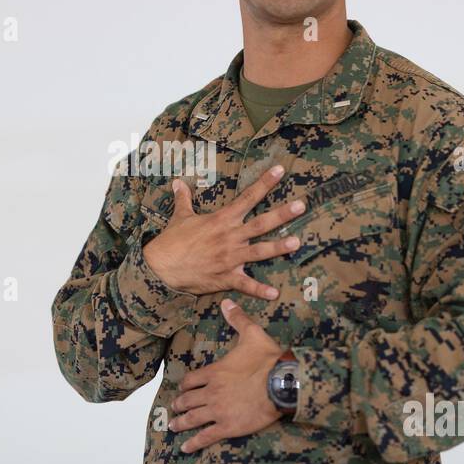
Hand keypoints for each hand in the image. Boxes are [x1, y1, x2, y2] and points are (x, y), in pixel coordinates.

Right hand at [142, 165, 303, 299]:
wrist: (161, 266)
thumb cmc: (171, 241)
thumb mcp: (180, 216)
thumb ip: (184, 199)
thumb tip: (177, 182)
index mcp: (221, 219)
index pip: (247, 197)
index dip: (265, 182)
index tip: (280, 170)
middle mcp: (230, 236)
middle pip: (261, 223)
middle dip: (282, 214)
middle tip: (302, 206)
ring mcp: (230, 257)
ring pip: (259, 251)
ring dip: (278, 248)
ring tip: (297, 243)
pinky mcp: (225, 276)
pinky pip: (246, 284)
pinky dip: (260, 290)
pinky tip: (274, 293)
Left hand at [168, 298, 285, 452]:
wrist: (282, 382)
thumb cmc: (268, 359)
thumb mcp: (252, 334)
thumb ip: (237, 319)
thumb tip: (227, 302)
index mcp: (215, 372)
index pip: (190, 380)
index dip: (184, 385)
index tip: (181, 389)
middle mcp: (211, 392)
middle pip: (187, 400)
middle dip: (179, 405)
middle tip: (174, 409)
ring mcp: (218, 410)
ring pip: (192, 418)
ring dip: (180, 423)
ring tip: (173, 427)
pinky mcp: (228, 426)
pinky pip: (205, 436)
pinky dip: (193, 443)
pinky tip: (185, 448)